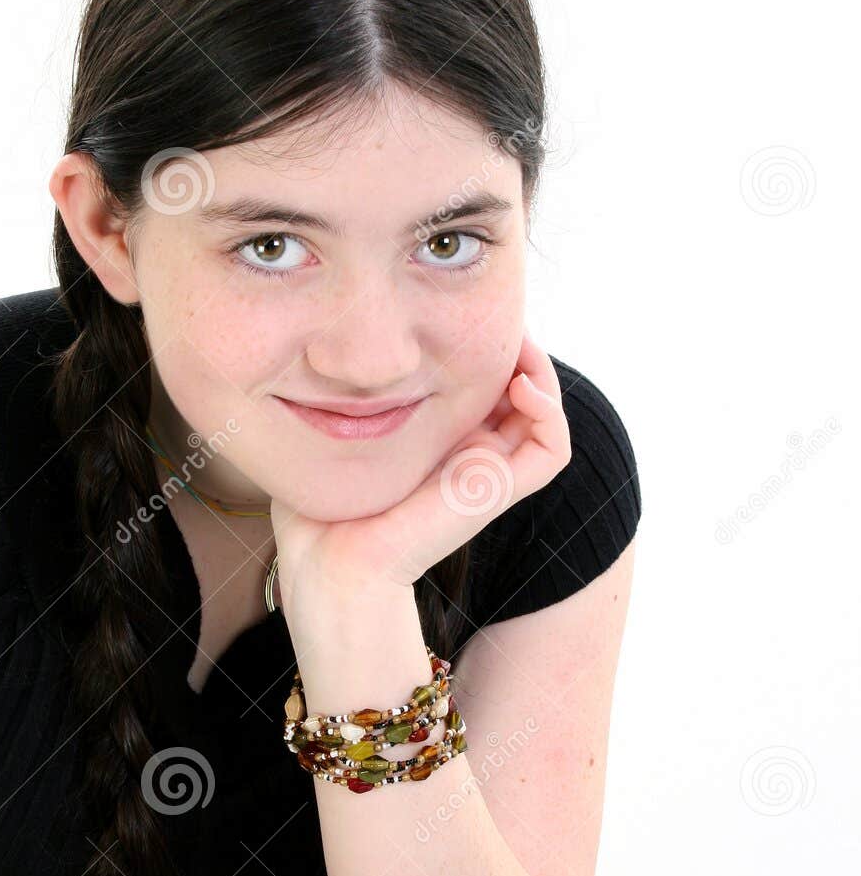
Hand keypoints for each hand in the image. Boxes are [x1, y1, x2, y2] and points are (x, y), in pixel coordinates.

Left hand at [271, 331, 570, 594]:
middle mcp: (469, 454)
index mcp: (435, 441)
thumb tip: (338, 353)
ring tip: (514, 341)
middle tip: (488, 314)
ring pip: (543, 412)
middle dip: (509, 344)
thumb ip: (346, 396)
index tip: (452, 311)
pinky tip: (520, 380)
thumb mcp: (332, 433)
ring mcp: (488, 473)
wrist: (332, 564)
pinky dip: (551, 409)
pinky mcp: (498, 490)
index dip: (478, 340)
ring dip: (539, 368)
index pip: (478, 380)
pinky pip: (553, 447)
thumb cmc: (320, 510)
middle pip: (516, 388)